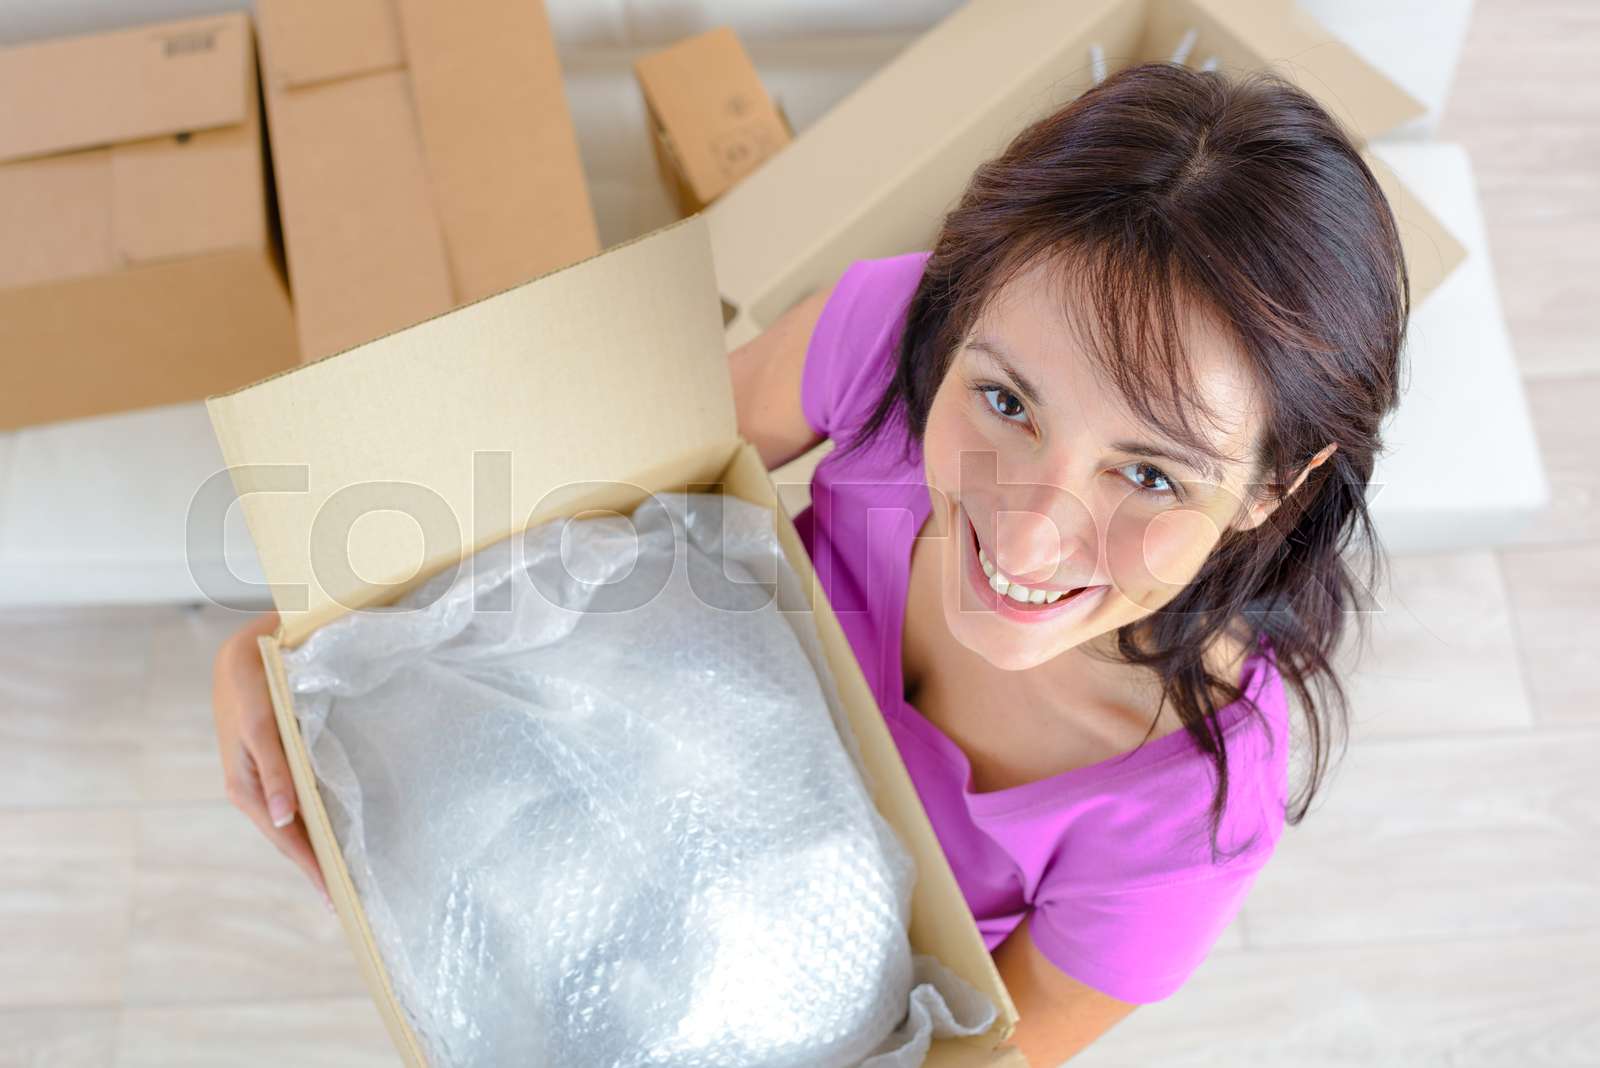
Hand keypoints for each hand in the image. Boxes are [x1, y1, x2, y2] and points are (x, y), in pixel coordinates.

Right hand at [211, 610, 332, 910]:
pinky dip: (319, 823)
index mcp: (248, 790)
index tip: (336, 897)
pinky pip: (303, 804)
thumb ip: (274, 772)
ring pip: (299, 825)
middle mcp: (258, 792)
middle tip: (350, 899)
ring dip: (320, 850)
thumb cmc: (252, 688)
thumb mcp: (260, 728)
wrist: (245, 652)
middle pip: (293, 841)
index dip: (311, 869)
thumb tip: (286, 819)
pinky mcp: (281, 766)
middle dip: (318, 869)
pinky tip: (337, 832)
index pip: (287, 842)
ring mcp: (269, 781)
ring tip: (347, 875)